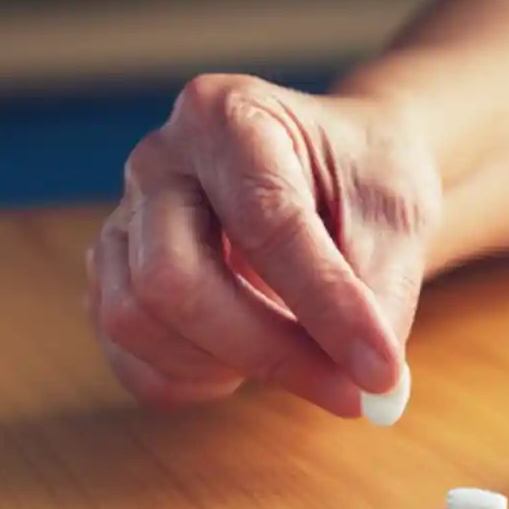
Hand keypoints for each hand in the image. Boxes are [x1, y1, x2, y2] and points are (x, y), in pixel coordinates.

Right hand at [87, 74, 440, 416]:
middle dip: (267, 351)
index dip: (324, 305)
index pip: (265, 223)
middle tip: (351, 394)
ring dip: (228, 366)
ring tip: (303, 360)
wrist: (334, 175)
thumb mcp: (396, 218)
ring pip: (138, 321)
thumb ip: (380, 297)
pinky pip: (129, 358)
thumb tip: (372, 388)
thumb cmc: (362, 182)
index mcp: (228, 115)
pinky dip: (193, 382)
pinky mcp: (112, 280)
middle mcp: (158, 162)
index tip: (380, 370)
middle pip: (173, 278)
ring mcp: (121, 223)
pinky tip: (248, 367)